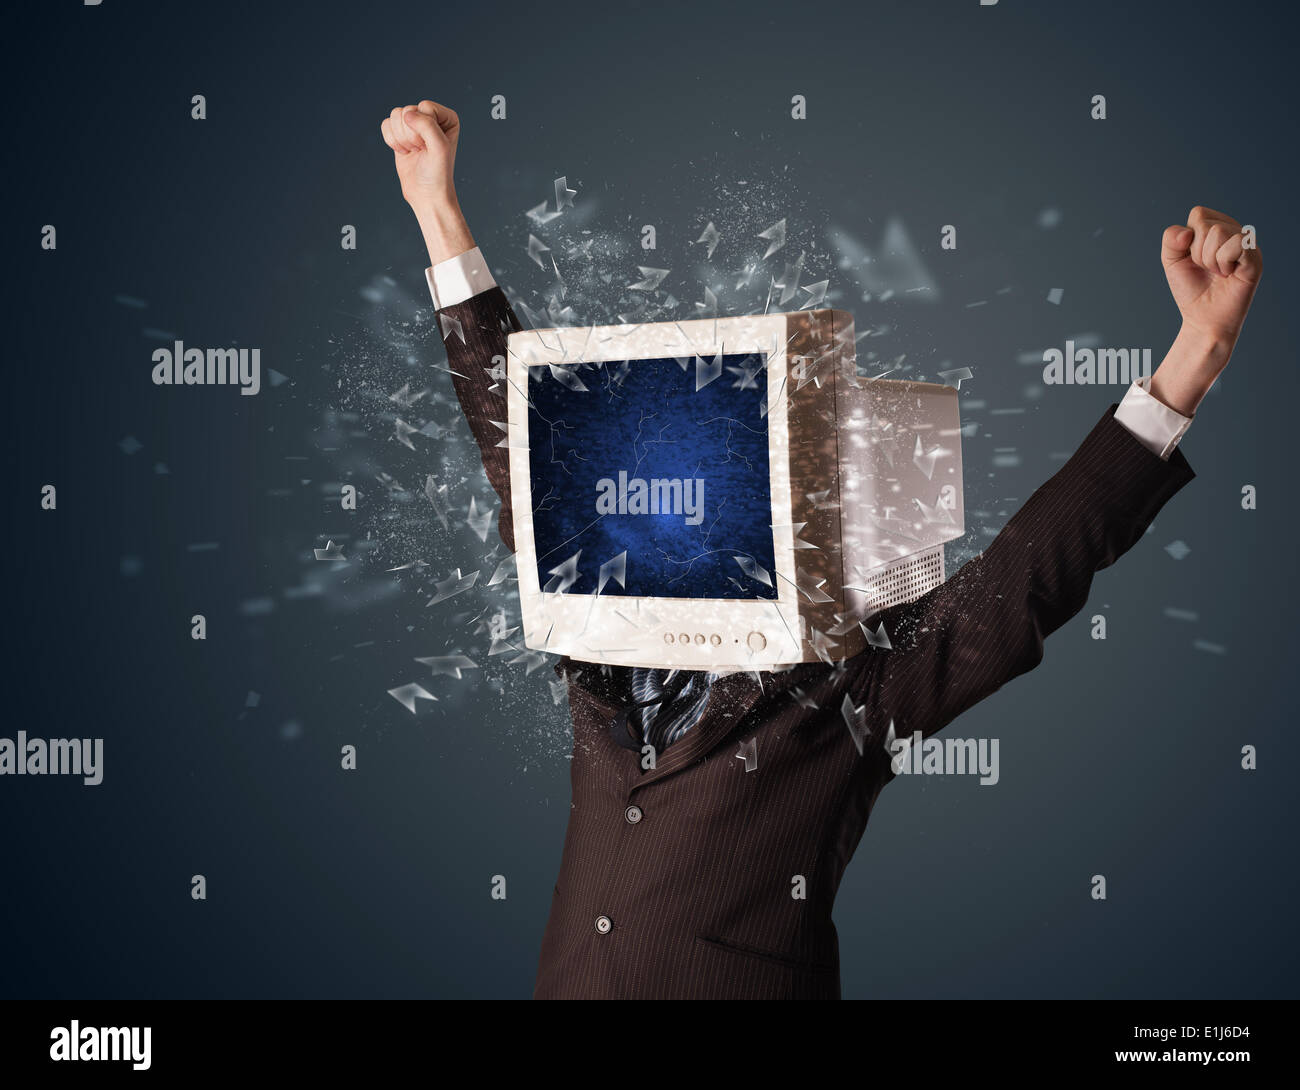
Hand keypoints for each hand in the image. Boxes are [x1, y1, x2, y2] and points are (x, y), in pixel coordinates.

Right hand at [380, 99, 473, 266]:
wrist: (426, 194)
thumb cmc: (438, 173)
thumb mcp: (439, 147)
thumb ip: (427, 125)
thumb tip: (407, 114)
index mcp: (447, 117)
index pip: (425, 107)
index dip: (424, 128)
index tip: (430, 147)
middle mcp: (431, 117)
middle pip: (408, 110)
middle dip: (411, 135)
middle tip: (422, 151)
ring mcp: (414, 124)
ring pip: (395, 116)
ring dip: (402, 139)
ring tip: (415, 152)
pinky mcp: (400, 133)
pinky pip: (386, 125)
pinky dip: (392, 142)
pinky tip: (405, 152)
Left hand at [1161, 205, 1261, 346]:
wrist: (1203, 318)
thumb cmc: (1191, 289)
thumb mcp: (1172, 261)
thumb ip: (1171, 239)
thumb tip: (1187, 232)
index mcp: (1217, 228)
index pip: (1198, 214)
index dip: (1188, 239)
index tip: (1193, 259)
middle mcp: (1235, 232)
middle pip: (1206, 224)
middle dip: (1197, 252)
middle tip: (1206, 269)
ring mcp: (1247, 244)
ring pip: (1219, 232)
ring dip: (1208, 259)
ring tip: (1217, 272)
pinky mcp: (1255, 258)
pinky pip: (1236, 244)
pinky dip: (1222, 262)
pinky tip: (1228, 274)